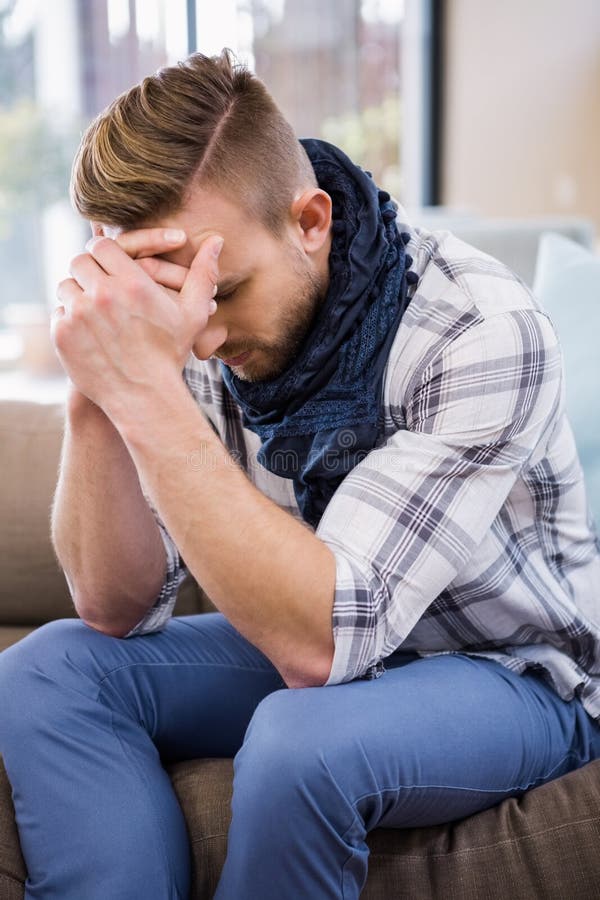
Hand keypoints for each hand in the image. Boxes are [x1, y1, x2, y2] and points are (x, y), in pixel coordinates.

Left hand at [52, 229, 225, 421]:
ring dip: (78, 294)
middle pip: (79, 261)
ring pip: (66, 286)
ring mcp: (79, 314)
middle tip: (100, 286)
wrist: (144, 397)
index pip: (102, 245)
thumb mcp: (193, 314)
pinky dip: (70, 319)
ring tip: (95, 310)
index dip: (105, 253)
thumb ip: (203, 274)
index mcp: (132, 283)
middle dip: (89, 271)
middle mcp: (102, 294)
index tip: (111, 266)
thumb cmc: (171, 354)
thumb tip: (216, 240)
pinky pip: (59, 313)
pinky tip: (88, 332)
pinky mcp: (63, 334)